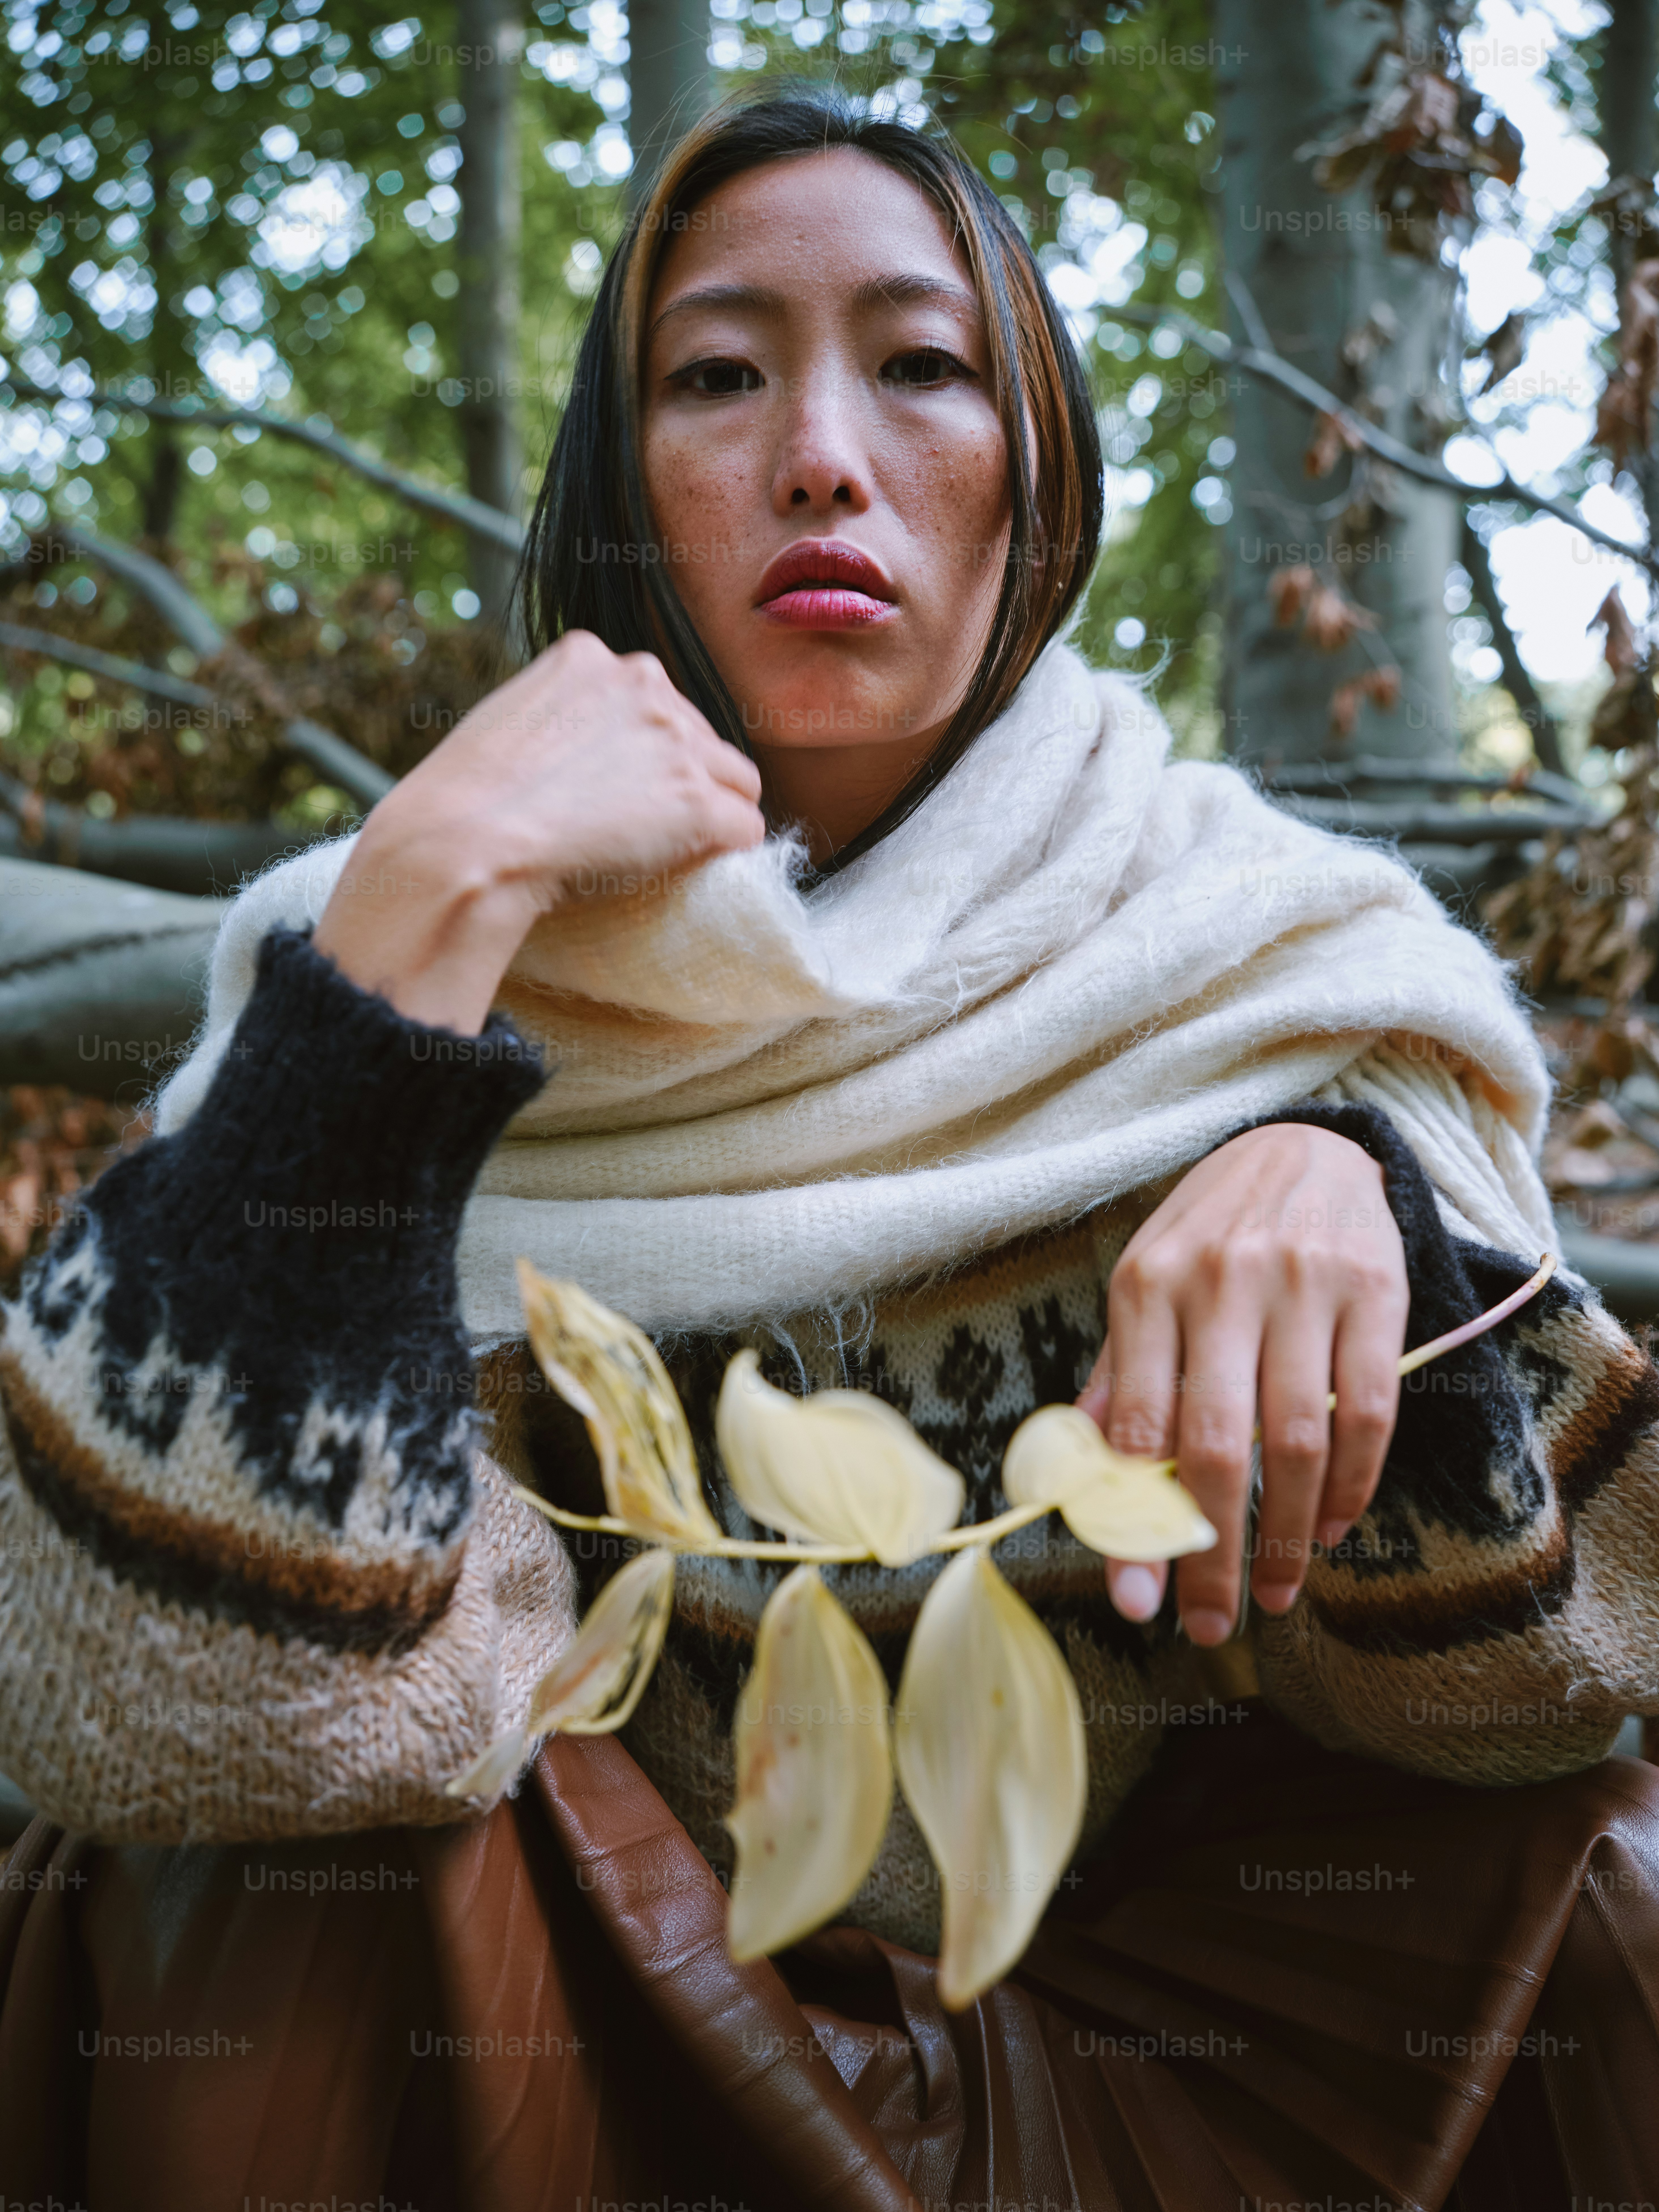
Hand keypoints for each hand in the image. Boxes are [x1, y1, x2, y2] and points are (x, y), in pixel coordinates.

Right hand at [314, 631, 764, 1031]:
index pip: (653, 701)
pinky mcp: (700, 802)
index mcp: (590, 656)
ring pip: (735, 781)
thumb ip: (563, 719)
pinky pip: (746, 827)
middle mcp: (643, 683)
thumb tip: (591, 753)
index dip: (642, 751)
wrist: (466, 842)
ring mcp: (678, 742)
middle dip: (680, 778)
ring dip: (709, 814)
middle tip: (634, 824)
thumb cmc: (466, 800)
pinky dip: (724, 851)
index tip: (613, 785)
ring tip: (656, 849)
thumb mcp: (512, 722)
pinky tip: (686, 867)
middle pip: (701, 737)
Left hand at [1076, 1123, 1408, 1644]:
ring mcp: (1303, 1285)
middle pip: (1217, 1446)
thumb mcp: (1144, 1289)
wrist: (1304, 1146)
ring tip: (1276, 1592)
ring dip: (1288, 1535)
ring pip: (1299, 1441)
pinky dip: (1352, 1486)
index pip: (1140, 1426)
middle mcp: (1221, 1282)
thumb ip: (1117, 1382)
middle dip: (1213, 1553)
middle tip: (1211, 1624)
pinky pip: (1369, 1412)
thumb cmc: (1208, 1235)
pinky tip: (1331, 1528)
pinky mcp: (1375, 1292)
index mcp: (1147, 1287)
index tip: (1136, 1601)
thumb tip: (1079, 1482)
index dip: (1137, 1524)